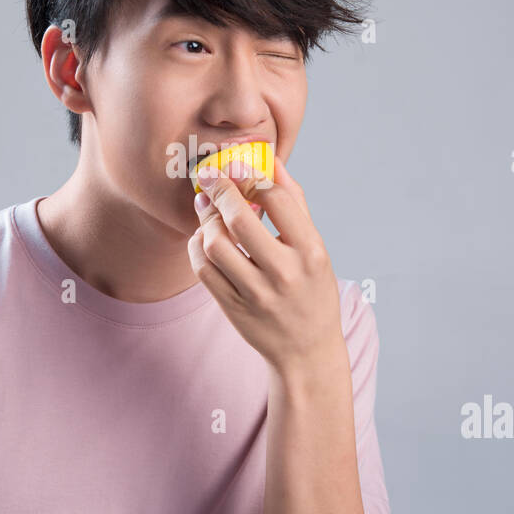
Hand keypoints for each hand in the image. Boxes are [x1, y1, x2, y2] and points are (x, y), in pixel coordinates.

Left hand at [187, 153, 345, 379]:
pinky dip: (197, 247)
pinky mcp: (233, 309)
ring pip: (215, 245)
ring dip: (206, 221)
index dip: (252, 175)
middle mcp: (285, 274)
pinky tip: (204, 238)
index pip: (277, 199)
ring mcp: (257, 295)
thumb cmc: (312, 290)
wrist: (307, 350)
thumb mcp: (316, 247)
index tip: (237, 164)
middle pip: (239, 220)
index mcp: (311, 252)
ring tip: (208, 210)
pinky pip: (203, 270)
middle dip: (219, 190)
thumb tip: (273, 162)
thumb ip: (295, 204)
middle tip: (209, 176)